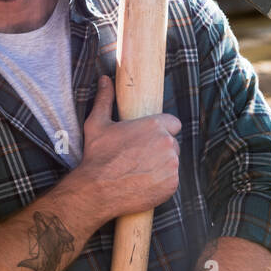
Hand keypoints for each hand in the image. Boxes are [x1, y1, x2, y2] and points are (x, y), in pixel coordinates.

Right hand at [78, 74, 181, 222]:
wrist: (97, 191)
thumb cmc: (97, 156)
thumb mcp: (97, 123)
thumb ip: (105, 99)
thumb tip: (105, 80)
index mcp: (154, 125)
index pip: (173, 123)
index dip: (162, 130)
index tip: (148, 138)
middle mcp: (167, 144)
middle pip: (172, 144)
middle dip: (160, 149)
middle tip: (139, 156)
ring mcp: (172, 166)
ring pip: (172, 162)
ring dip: (161, 165)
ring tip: (140, 170)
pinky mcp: (172, 185)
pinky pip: (171, 180)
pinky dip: (162, 182)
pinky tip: (144, 182)